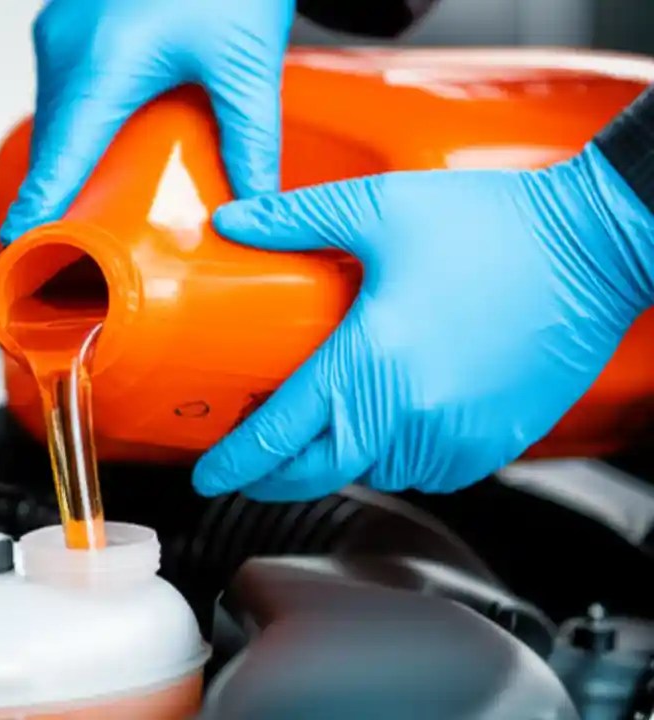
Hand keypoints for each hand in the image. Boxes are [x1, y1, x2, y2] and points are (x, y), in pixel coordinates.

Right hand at [0, 0, 294, 243]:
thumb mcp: (247, 57)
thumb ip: (251, 138)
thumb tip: (257, 205)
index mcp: (103, 63)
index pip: (59, 161)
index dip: (38, 214)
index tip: (18, 257)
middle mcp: (68, 49)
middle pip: (52, 146)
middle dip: (53, 201)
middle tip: (61, 256)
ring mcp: (61, 33)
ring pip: (55, 120)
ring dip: (65, 164)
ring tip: (79, 216)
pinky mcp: (69, 24)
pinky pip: (62, 93)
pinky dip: (74, 130)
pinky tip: (98, 152)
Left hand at [193, 144, 653, 500]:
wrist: (596, 246)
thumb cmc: (494, 225)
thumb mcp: (380, 207)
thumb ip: (296, 217)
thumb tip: (232, 218)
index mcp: (373, 360)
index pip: (282, 434)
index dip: (236, 461)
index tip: (207, 476)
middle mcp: (412, 411)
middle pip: (319, 473)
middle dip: (273, 479)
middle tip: (245, 472)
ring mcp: (457, 434)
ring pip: (375, 472)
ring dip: (339, 461)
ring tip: (319, 433)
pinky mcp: (496, 442)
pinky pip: (427, 470)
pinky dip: (396, 456)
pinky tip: (388, 423)